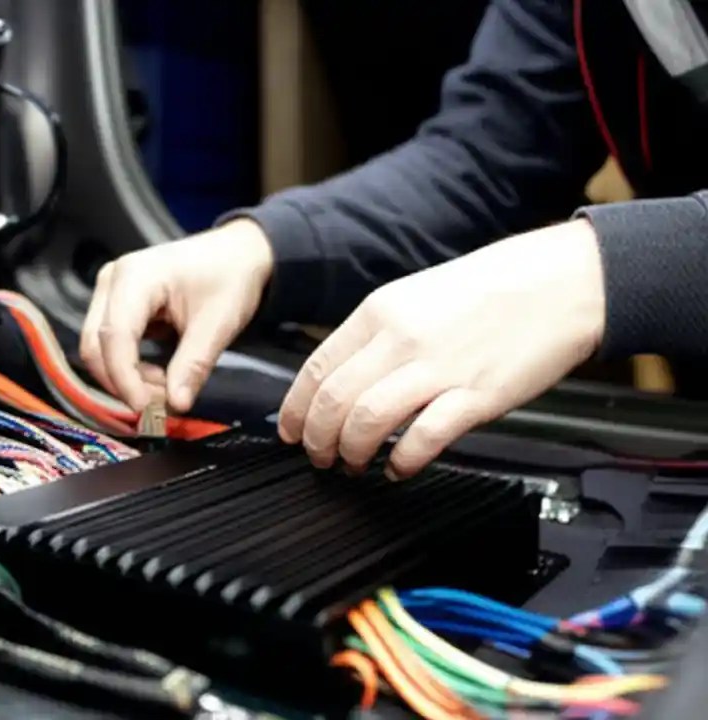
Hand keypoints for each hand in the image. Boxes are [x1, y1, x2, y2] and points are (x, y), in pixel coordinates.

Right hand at [80, 219, 273, 412]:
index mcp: (134, 277)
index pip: (114, 336)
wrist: (237, 253)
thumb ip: (193, 365)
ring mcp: (109, 292)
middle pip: (95, 347)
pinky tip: (158, 375)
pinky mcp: (114, 305)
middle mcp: (112, 281)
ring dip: (125, 379)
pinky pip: (108, 347)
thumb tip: (176, 406)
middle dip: (123, 383)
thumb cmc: (230, 277)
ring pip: (97, 350)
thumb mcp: (218, 323)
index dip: (125, 378)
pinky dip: (128, 369)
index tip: (147, 410)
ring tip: (165, 388)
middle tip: (161, 405)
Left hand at [278, 219, 605, 477]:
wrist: (563, 282)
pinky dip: (402, 461)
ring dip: (351, 453)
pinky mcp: (475, 395)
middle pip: (332, 400)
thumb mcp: (417, 298)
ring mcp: (438, 367)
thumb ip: (378, 335)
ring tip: (354, 465)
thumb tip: (344, 377)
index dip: (295, 410)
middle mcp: (401, 338)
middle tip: (319, 458)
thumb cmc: (494, 291)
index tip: (292, 432)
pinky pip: (422, 438)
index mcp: (380, 311)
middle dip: (317, 439)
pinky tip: (400, 468)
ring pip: (366, 420)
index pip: (316, 369)